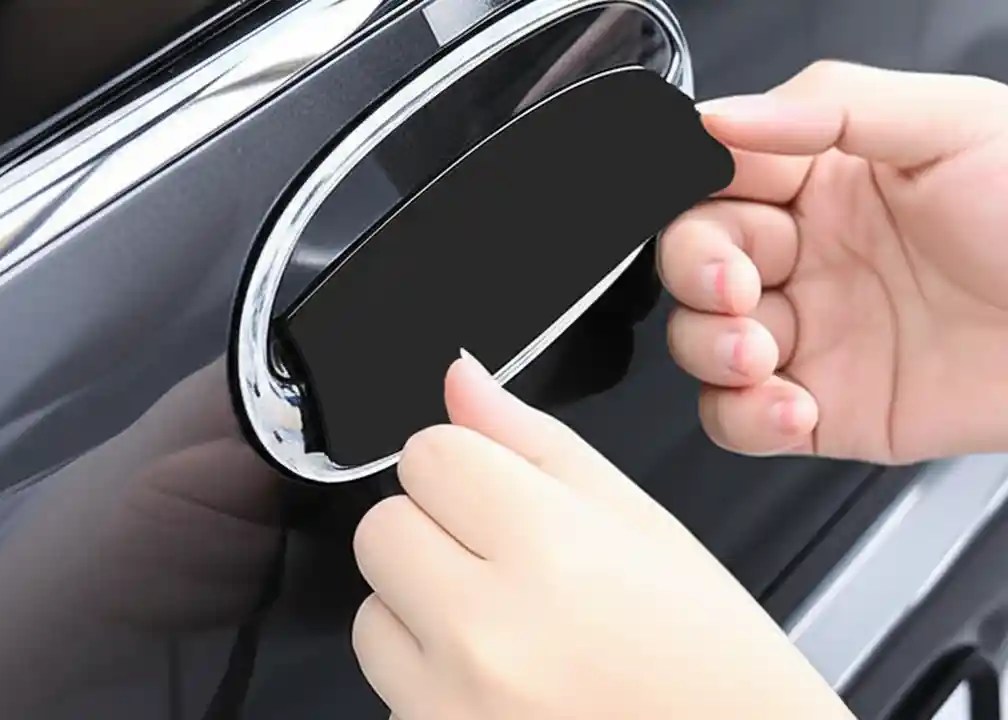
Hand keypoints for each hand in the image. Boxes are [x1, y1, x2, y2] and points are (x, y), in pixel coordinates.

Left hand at [351, 355, 851, 719]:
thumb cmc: (711, 662)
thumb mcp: (643, 526)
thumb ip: (534, 443)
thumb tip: (460, 378)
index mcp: (547, 545)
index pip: (426, 455)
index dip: (464, 470)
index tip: (498, 499)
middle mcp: (485, 628)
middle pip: (381, 529)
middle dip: (431, 538)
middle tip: (507, 573)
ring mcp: (448, 703)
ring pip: (371, 617)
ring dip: (421, 618)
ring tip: (510, 641)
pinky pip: (391, 694)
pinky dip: (432, 688)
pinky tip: (505, 692)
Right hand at [660, 60, 1007, 463]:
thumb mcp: (954, 125)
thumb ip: (830, 107)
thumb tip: (720, 117)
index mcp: (824, 181)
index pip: (716, 184)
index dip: (696, 199)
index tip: (722, 209)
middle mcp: (808, 257)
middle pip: (691, 265)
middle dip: (698, 278)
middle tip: (737, 288)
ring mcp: (812, 335)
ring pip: (700, 344)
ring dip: (709, 351)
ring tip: (759, 354)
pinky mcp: (827, 408)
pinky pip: (742, 420)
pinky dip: (745, 418)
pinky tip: (790, 407)